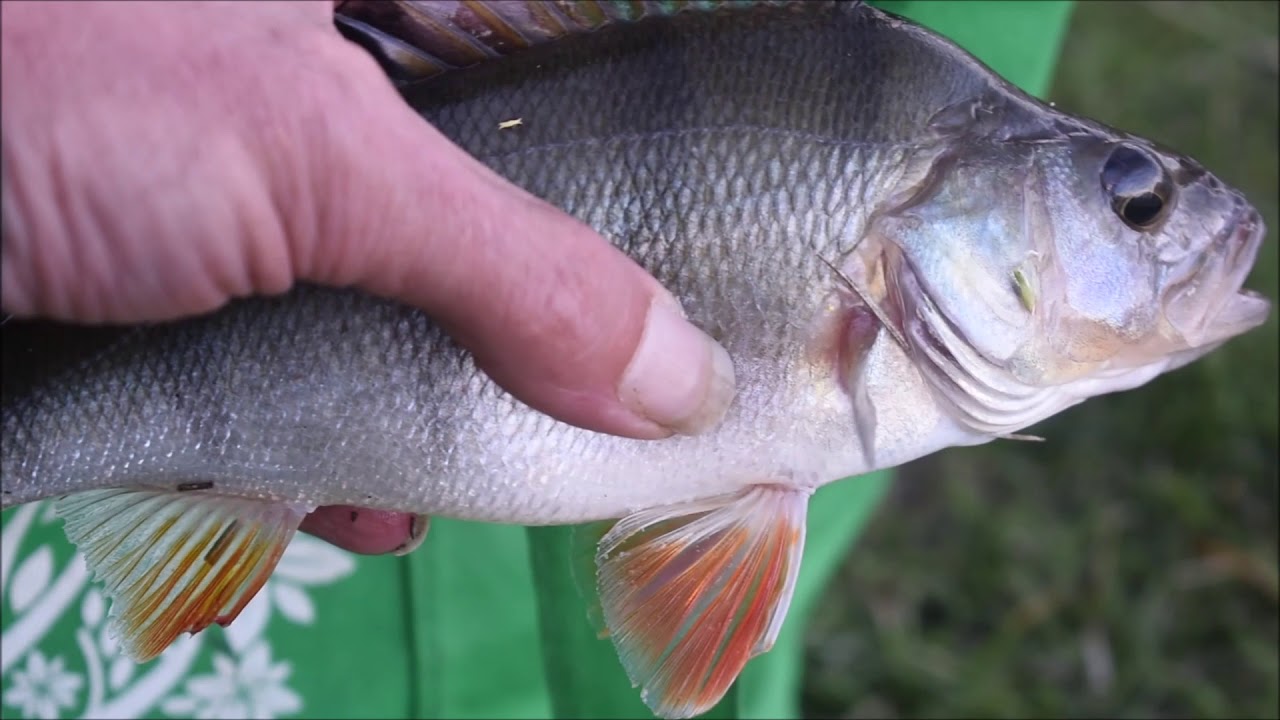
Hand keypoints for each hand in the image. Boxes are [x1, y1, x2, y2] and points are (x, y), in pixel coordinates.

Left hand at [1, 1, 735, 552]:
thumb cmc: (54, 76)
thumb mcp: (317, 161)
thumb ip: (514, 271)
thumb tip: (673, 381)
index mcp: (414, 8)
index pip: (587, 60)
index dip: (674, 146)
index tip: (738, 231)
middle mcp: (350, 79)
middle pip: (515, 201)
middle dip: (563, 312)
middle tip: (632, 388)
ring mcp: (271, 184)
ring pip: (416, 300)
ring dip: (450, 400)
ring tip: (495, 466)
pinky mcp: (202, 279)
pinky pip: (312, 364)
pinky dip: (338, 444)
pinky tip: (361, 498)